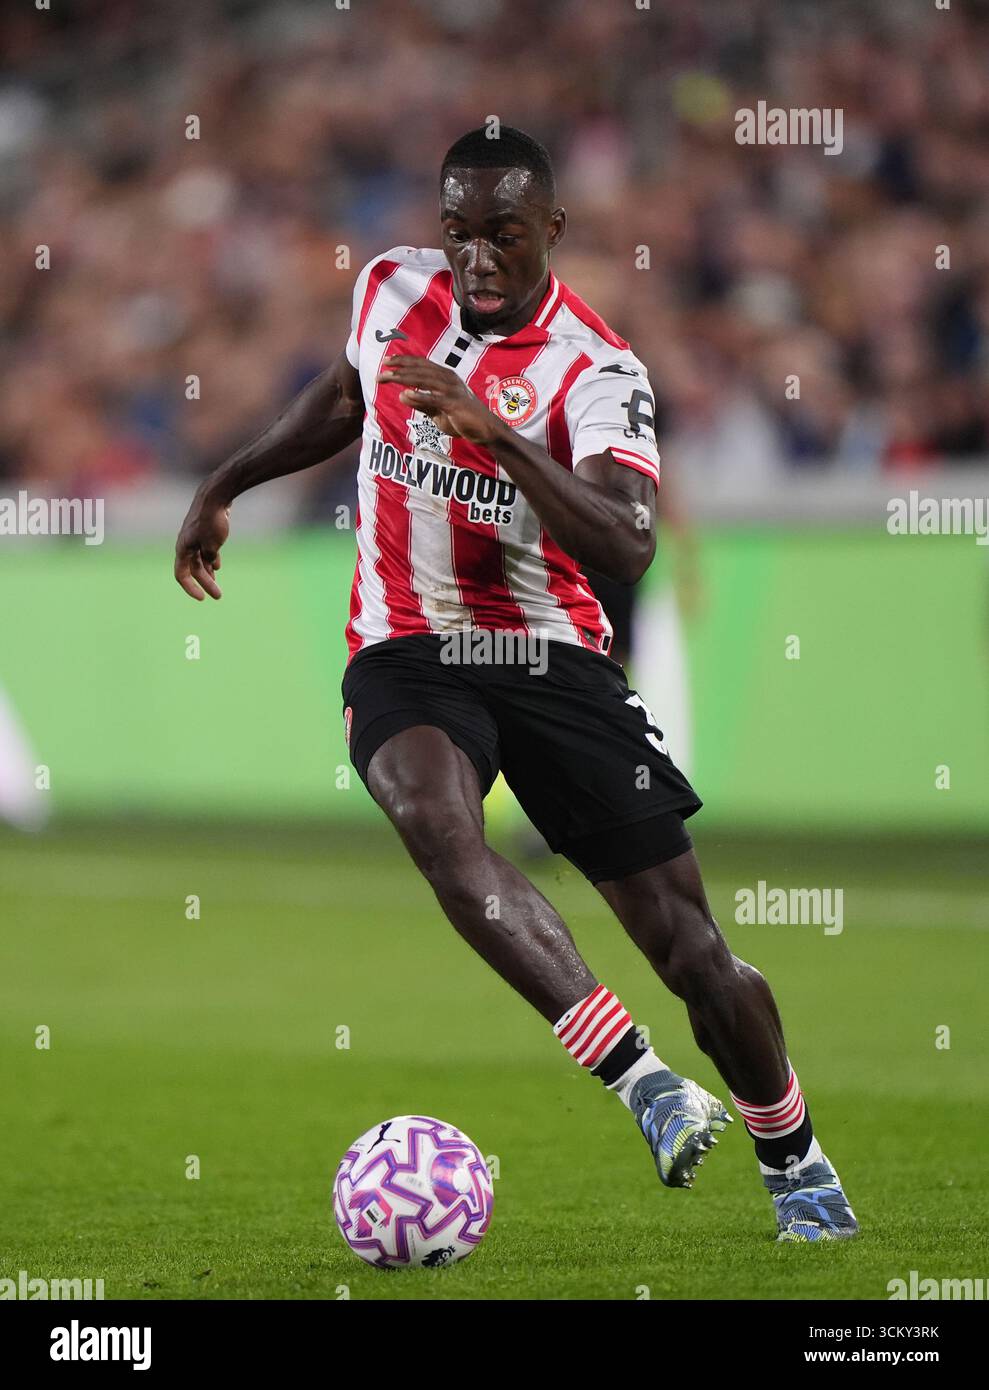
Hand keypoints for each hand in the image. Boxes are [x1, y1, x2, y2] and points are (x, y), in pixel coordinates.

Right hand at [174, 491, 229, 599]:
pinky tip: (217, 566)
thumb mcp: (212, 545)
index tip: (202, 598)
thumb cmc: (211, 520)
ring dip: (208, 573)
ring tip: (216, 584)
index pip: (182, 574)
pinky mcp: (204, 531)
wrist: (215, 496)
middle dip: (206, 583)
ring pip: (200, 560)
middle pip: (194, 569)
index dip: (190, 588)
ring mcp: (195, 537)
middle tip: (219, 596)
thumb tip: (210, 563)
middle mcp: (186, 544)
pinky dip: (211, 559)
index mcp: (183, 548)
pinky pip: (205, 550)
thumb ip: (209, 557)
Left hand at [376, 356, 504, 445]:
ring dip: (405, 378)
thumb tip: (401, 396)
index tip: (386, 363)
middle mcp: (448, 379)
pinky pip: (434, 398)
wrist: (484, 430)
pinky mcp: (455, 404)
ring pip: (425, 380)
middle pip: (420, 369)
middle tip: (381, 371)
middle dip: (399, 368)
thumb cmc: (461, 419)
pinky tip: (406, 394)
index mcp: (445, 376)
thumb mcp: (437, 411)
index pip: (421, 364)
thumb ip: (421, 403)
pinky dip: (420, 396)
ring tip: (389, 378)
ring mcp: (452, 390)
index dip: (403, 361)